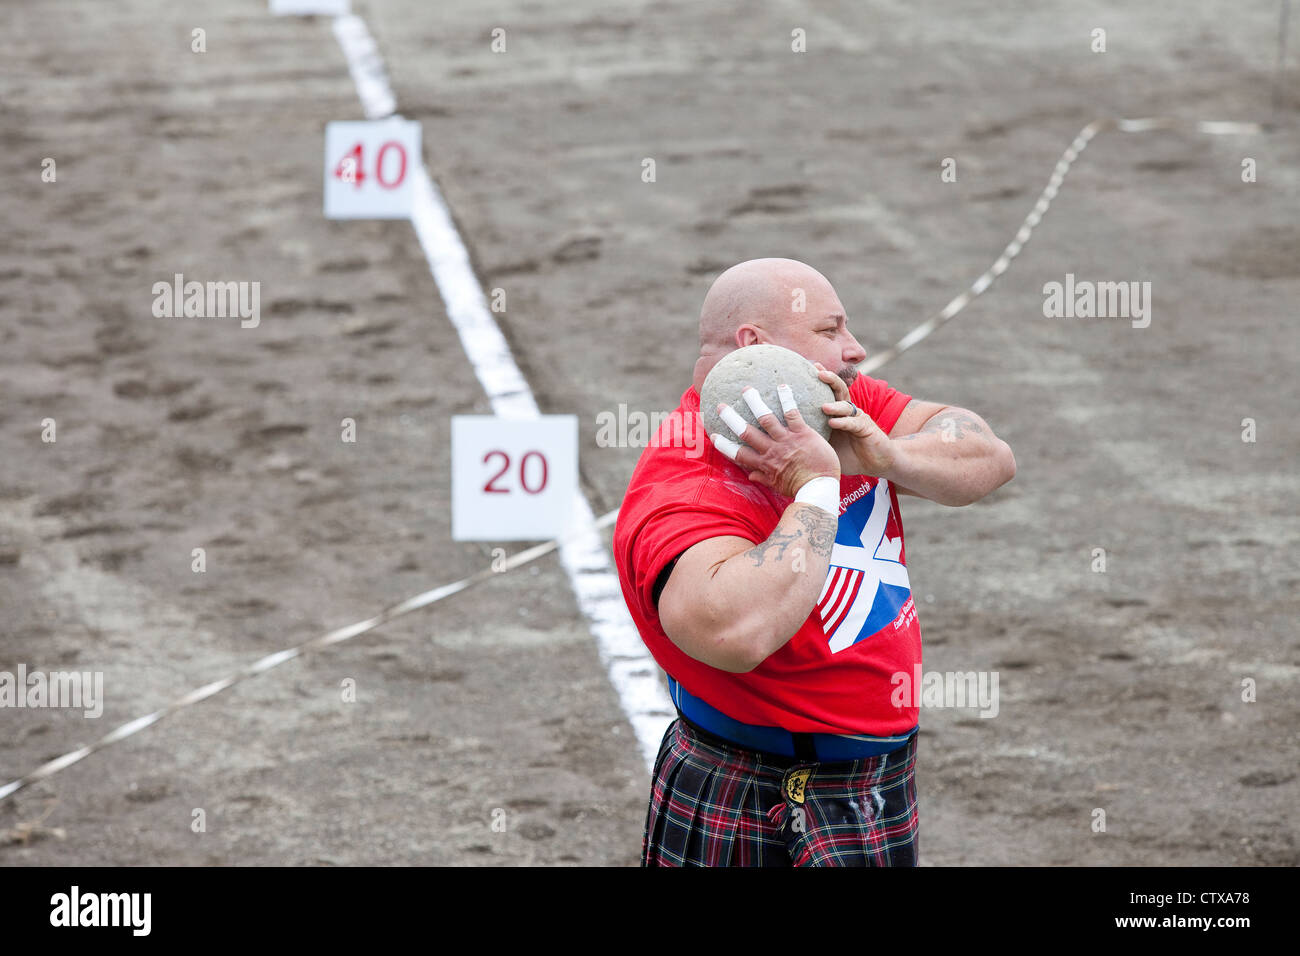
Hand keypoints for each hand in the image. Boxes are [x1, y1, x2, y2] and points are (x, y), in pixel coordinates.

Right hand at [710, 384, 839, 497]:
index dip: (724, 445)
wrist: (820, 488)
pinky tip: (781, 386)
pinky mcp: (802, 433)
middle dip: (732, 419)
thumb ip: (764, 478)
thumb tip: (750, 476)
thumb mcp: (778, 486)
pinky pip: (792, 413)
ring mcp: (786, 440)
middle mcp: (771, 450)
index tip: (712, 435)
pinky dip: (786, 399)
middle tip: (721, 406)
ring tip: (746, 390)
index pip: (738, 454)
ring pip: (766, 418)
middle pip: (746, 432)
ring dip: (755, 402)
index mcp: (764, 464)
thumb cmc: (801, 488)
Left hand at [814, 363, 896, 477]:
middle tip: (817, 372)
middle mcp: (848, 411)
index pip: (827, 391)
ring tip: (823, 406)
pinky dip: (843, 422)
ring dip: (835, 405)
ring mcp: (858, 418)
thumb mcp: (826, 444)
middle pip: (838, 390)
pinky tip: (833, 422)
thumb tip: (787, 435)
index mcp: (837, 412)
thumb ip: (812, 437)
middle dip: (829, 379)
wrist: (876, 461)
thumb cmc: (849, 454)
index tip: (806, 367)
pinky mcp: (866, 428)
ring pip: (846, 405)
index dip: (819, 379)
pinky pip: (853, 423)